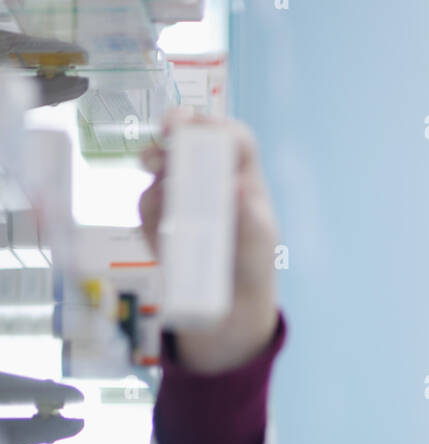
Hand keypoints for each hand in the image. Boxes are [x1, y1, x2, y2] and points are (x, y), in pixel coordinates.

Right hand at [137, 108, 279, 372]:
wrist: (229, 308)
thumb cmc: (251, 266)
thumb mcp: (259, 243)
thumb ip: (248, 218)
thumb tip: (236, 188)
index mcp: (240, 174)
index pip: (230, 137)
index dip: (212, 125)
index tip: (194, 128)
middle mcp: (207, 175)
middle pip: (188, 137)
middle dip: (173, 128)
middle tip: (167, 133)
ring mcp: (179, 192)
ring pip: (160, 163)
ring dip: (154, 159)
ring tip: (153, 167)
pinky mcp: (158, 218)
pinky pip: (147, 203)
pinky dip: (149, 207)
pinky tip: (158, 227)